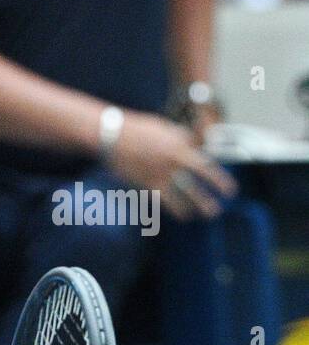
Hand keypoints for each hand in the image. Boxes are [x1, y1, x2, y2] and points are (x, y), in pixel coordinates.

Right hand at [109, 111, 236, 221]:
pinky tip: (183, 215)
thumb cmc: (136, 129)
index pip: (203, 155)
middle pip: (202, 172)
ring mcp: (160, 172)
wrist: (112, 136)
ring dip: (199, 204)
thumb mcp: (163, 129)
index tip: (220, 172)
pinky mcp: (146, 183)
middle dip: (218, 183)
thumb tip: (190, 147)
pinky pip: (164, 199)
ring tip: (211, 213)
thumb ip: (178, 139)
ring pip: (184, 192)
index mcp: (179, 144)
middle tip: (230, 194)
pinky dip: (175, 208)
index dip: (213, 165)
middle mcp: (173, 159)